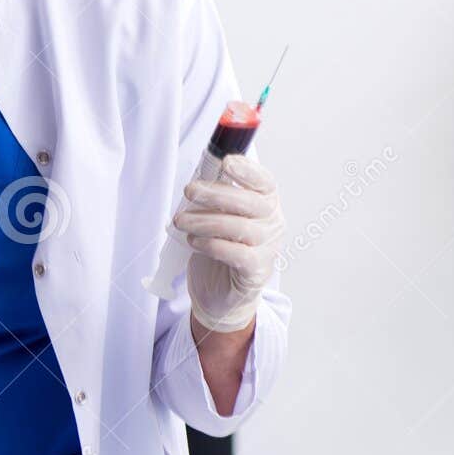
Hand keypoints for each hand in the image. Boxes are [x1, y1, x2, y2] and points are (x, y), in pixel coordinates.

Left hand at [174, 153, 284, 333]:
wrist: (219, 293)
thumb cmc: (220, 249)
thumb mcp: (218, 217)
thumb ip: (216, 198)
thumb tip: (198, 177)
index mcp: (266, 204)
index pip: (264, 182)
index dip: (247, 170)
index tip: (226, 161)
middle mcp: (272, 224)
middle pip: (250, 203)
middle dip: (216, 194)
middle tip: (189, 190)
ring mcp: (268, 248)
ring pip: (239, 228)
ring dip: (205, 221)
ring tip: (181, 221)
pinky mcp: (256, 271)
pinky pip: (237, 254)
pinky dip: (212, 245)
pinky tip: (195, 242)